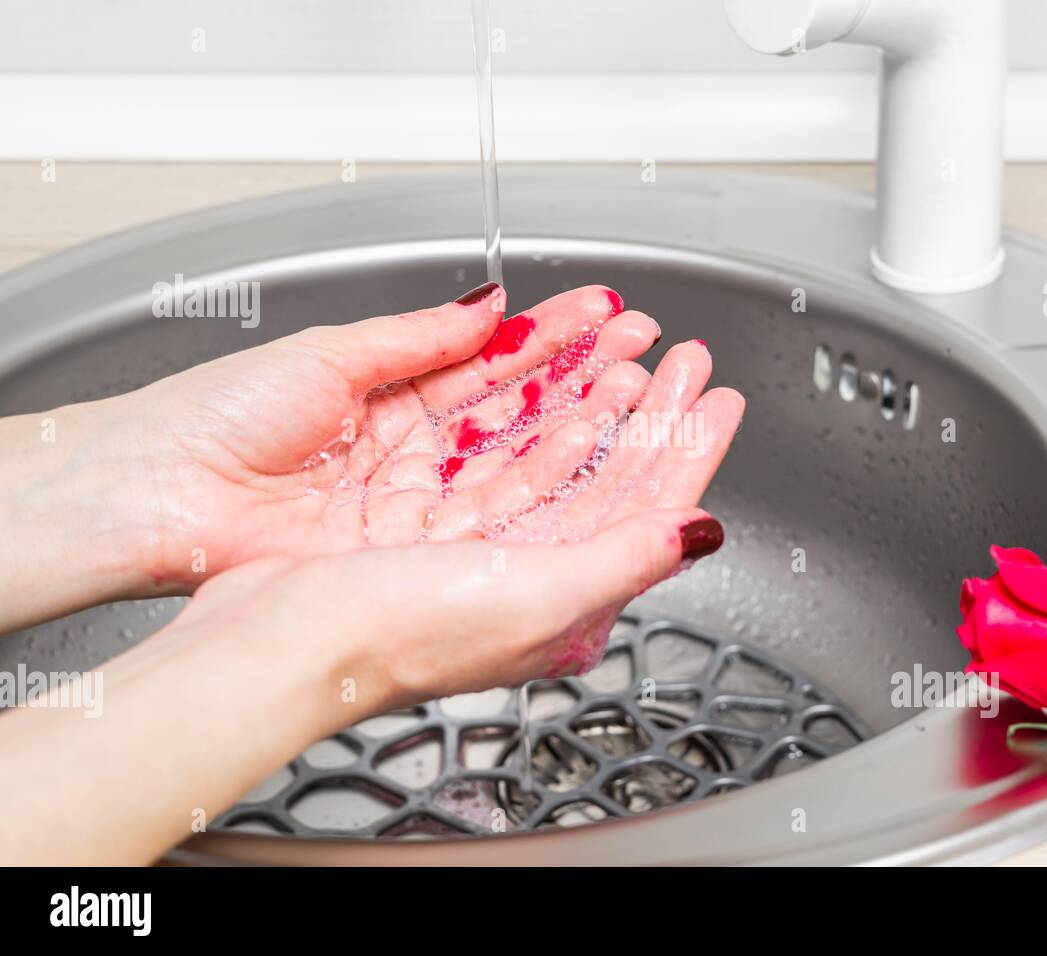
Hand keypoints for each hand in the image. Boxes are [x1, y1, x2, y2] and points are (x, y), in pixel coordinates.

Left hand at [114, 283, 680, 586]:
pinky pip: (486, 511)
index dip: (549, 338)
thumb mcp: (329, 354)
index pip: (487, 361)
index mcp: (385, 392)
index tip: (604, 315)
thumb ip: (420, 335)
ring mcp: (413, 501)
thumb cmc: (215, 417)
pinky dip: (539, 483)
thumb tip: (489, 304)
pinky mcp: (407, 549)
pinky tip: (586, 453)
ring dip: (574, 425)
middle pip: (512, 412)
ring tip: (635, 391)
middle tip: (642, 348)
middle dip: (580, 377)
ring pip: (512, 460)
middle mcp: (409, 450)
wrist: (156, 495)